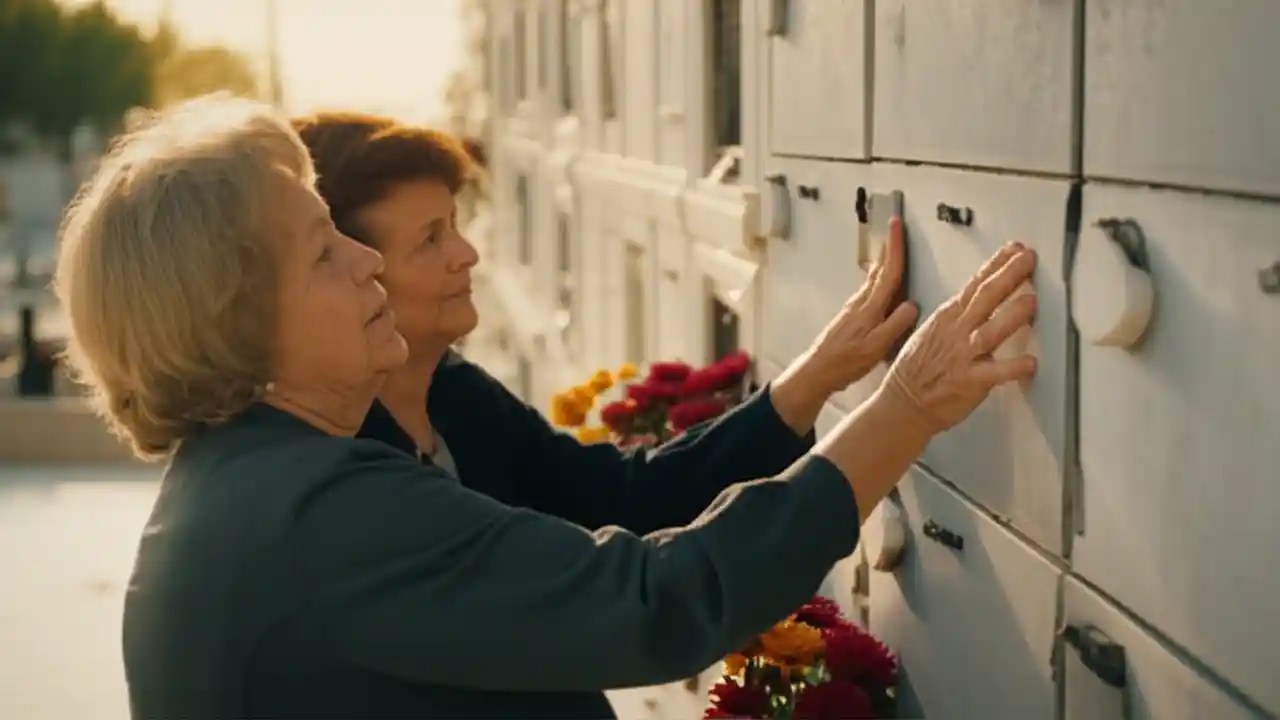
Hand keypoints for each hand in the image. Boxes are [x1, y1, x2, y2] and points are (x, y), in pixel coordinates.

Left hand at [796, 217, 918, 394]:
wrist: (816, 370)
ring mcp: (852, 308)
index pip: (889, 273)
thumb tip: (912, 304)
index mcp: (870, 308)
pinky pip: (867, 289)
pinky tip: (876, 281)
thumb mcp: (876, 347)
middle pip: (879, 270)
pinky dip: (876, 278)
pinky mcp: (848, 316)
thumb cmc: (846, 362)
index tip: (897, 224)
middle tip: (894, 226)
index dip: (896, 248)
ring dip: (882, 261)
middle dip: (888, 247)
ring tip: (889, 248)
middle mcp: (860, 302)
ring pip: (872, 278)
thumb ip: (895, 324)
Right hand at [883, 242, 1038, 433]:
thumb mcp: (932, 331)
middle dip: (1009, 275)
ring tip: (1031, 301)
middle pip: (986, 297)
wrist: (903, 402)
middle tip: (1029, 259)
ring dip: (1012, 314)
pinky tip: (1031, 362)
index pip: (976, 283)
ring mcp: (963, 356)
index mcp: (948, 316)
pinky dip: (1013, 368)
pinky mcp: (970, 381)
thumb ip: (958, 315)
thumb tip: (980, 297)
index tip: (1015, 249)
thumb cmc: (917, 369)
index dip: (997, 264)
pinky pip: (995, 373)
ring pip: (991, 330)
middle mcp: (956, 331)